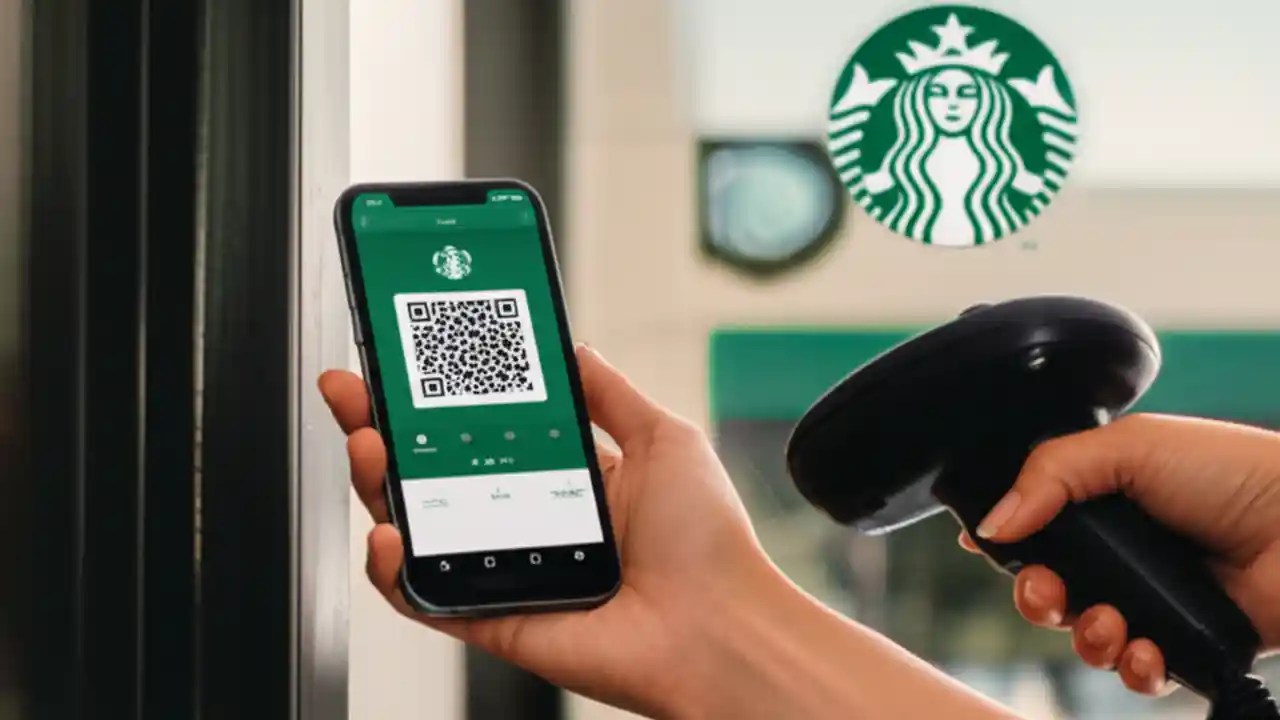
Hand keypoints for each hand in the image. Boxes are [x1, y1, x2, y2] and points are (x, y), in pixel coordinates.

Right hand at [319, 344, 770, 717]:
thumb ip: (609, 392)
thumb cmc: (705, 540)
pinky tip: (386, 531)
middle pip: (429, 471)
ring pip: (412, 526)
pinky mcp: (489, 618)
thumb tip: (572, 348)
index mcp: (558, 478)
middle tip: (354, 390)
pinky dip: (388, 567)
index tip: (400, 358)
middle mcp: (521, 520)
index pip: (475, 429)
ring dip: (374, 482)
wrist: (718, 626)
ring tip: (366, 441)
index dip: (432, 396)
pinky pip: (419, 594)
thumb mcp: (662, 437)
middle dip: (380, 426)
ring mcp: (499, 569)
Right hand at [958, 414, 1279, 694]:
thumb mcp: (1129, 447)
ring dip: (1087, 636)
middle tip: (1048, 593)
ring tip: (1112, 622)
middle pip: (1051, 590)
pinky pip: (1139, 672)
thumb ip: (1049, 473)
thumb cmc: (1233, 473)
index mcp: (1105, 502)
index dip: (1010, 545)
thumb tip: (991, 522)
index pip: (1037, 529)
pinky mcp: (1187, 645)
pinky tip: (1146, 650)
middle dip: (1036, 597)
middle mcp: (1125, 554)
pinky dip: (1133, 668)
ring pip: (1088, 635)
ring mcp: (1155, 600)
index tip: (991, 549)